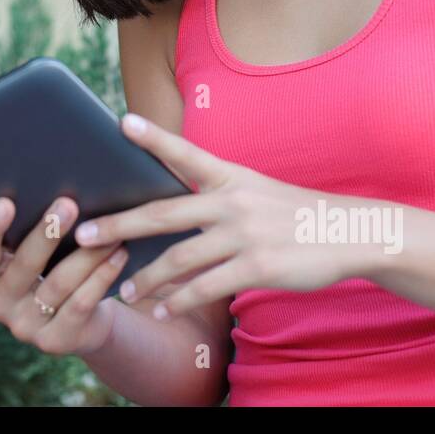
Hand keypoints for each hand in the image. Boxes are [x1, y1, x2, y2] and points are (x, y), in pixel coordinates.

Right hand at [0, 194, 129, 356]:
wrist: (80, 321)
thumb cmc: (53, 268)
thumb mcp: (33, 252)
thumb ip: (24, 227)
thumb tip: (33, 178)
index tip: (6, 202)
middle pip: (24, 265)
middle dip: (48, 232)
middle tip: (68, 204)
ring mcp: (24, 327)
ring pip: (59, 282)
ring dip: (88, 253)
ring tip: (109, 230)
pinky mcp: (54, 341)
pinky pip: (81, 302)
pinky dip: (102, 275)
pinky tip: (119, 254)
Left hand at [72, 113, 375, 320]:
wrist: (351, 232)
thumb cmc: (295, 216)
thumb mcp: (257, 191)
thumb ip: (218, 198)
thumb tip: (172, 212)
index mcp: (231, 177)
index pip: (185, 154)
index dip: (152, 137)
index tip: (120, 121)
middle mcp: (233, 201)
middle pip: (163, 213)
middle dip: (119, 225)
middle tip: (83, 235)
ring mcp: (244, 234)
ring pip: (180, 259)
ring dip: (146, 279)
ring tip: (123, 292)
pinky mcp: (258, 265)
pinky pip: (207, 287)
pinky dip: (180, 302)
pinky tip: (162, 312)